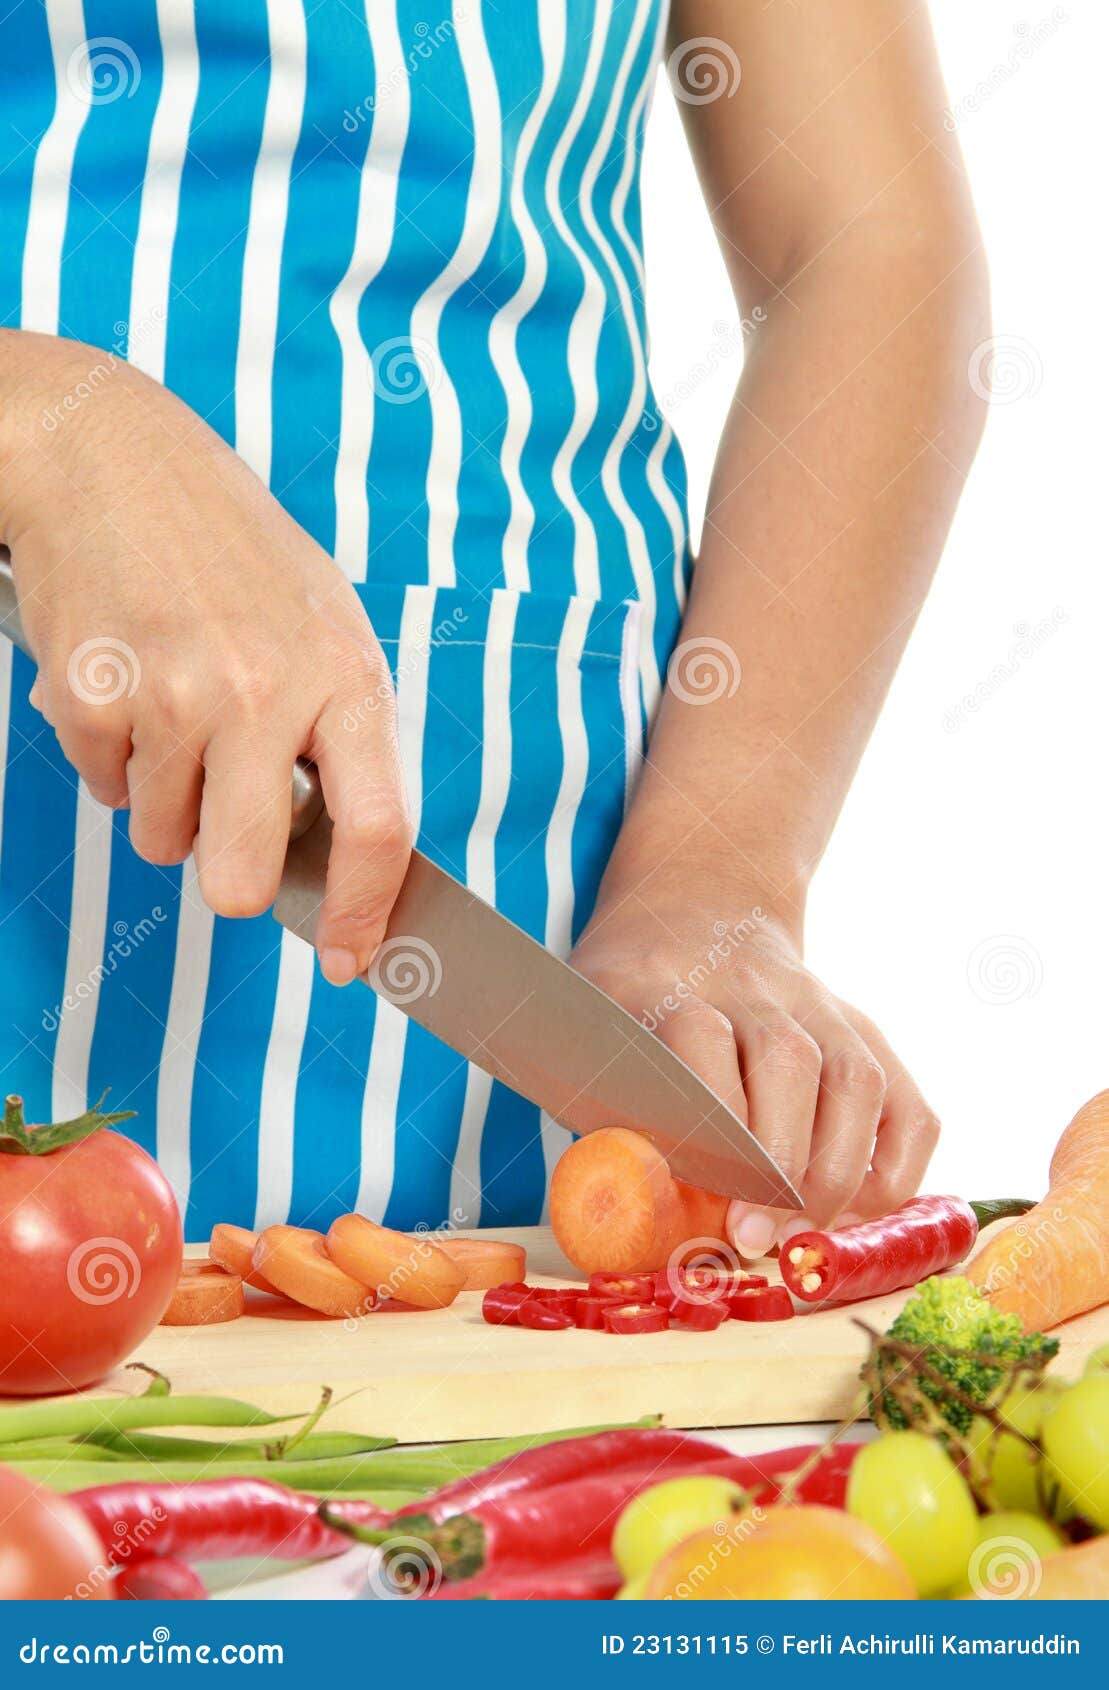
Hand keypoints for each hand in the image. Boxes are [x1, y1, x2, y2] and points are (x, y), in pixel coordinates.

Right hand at [0, 331, 410, 983]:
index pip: (377, 828)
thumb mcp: (324, 625)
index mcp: (343, 676)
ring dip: (170, 801)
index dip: (366, 912)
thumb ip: (339, 737)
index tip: (354, 960)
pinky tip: (131, 684)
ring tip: (177, 709)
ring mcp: (172, 698)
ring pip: (164, 842)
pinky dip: (118, 759)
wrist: (111, 458)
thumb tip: (341, 860)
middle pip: (245, 880)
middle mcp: (262, 693)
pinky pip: (107, 790)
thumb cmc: (231, 551)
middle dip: (234, 879)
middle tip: (227, 825)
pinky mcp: (89, 699)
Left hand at [570, 873, 939, 1251]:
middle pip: (787, 1059)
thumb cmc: (628, 1012)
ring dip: (834, 1171)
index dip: (708, 1124)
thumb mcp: (586, 1037)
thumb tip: (628, 1210)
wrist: (696, 915)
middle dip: (777, 1161)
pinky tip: (855, 1214)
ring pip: (855, 1079)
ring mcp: (818, 1006)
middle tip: (751, 1232)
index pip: (700, 1038)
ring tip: (799, 1232)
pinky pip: (908, 1106)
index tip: (701, 1194)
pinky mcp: (863, 1034)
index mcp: (664, 981)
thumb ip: (605, 1116)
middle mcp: (750, 985)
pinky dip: (896, 1170)